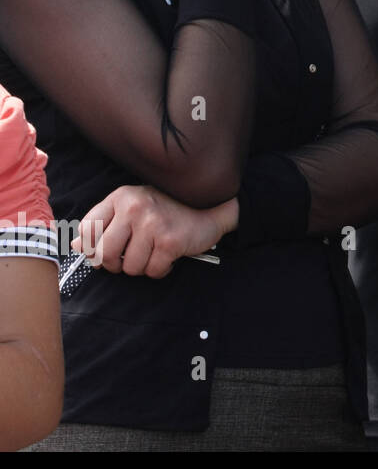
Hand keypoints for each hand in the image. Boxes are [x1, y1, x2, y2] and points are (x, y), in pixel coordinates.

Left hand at [73, 185, 237, 278]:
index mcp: (121, 197)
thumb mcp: (132, 209)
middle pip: (105, 254)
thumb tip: (76, 245)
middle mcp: (135, 208)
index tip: (103, 253)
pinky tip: (167, 256)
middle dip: (115, 264)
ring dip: (141, 267)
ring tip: (153, 253)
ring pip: (130, 267)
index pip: (87, 230)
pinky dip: (159, 270)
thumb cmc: (167, 209)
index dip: (91, 249)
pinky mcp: (170, 241)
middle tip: (129, 258)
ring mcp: (153, 224)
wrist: (210, 206)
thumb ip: (104, 225)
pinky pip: (152, 271)